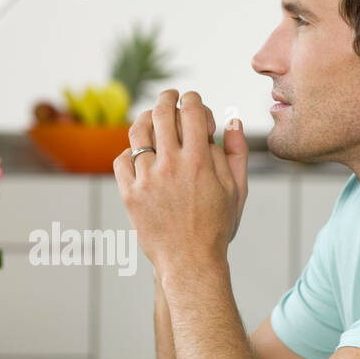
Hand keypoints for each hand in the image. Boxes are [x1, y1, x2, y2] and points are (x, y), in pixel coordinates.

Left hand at [113, 88, 249, 277]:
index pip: (191, 111)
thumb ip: (235, 152)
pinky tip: (140, 154)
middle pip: (162, 113)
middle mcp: (171, 166)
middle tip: (170, 96)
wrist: (190, 262)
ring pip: (138, 132)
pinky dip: (130, 152)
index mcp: (200, 162)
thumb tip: (230, 119)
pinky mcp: (130, 194)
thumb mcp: (237, 190)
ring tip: (150, 118)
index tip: (192, 100)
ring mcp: (147, 180)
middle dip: (167, 98)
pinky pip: (122, 160)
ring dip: (145, 118)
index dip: (192, 99)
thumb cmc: (217, 227)